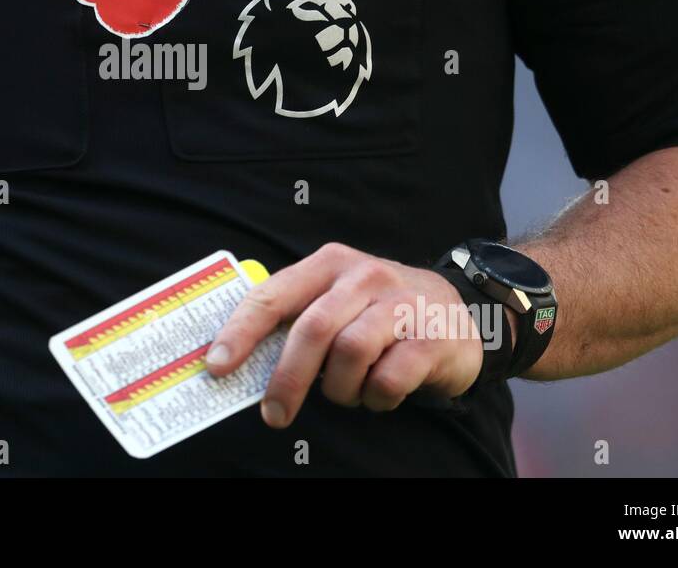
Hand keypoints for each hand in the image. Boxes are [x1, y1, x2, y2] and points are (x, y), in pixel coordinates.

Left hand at [205, 243, 484, 427]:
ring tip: (347, 394)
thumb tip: (240, 360)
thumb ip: (296, 318)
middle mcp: (364, 276)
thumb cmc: (381, 311)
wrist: (461, 310)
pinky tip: (379, 393)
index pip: (273, 295)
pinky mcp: (431, 337)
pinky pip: (388, 378)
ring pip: (350, 353)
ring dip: (340, 388)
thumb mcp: (338, 299)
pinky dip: (376, 397)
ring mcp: (400, 304)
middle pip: (312, 330)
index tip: (216, 365)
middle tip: (274, 414)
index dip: (240, 332)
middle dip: (287, 379)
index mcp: (329, 264)